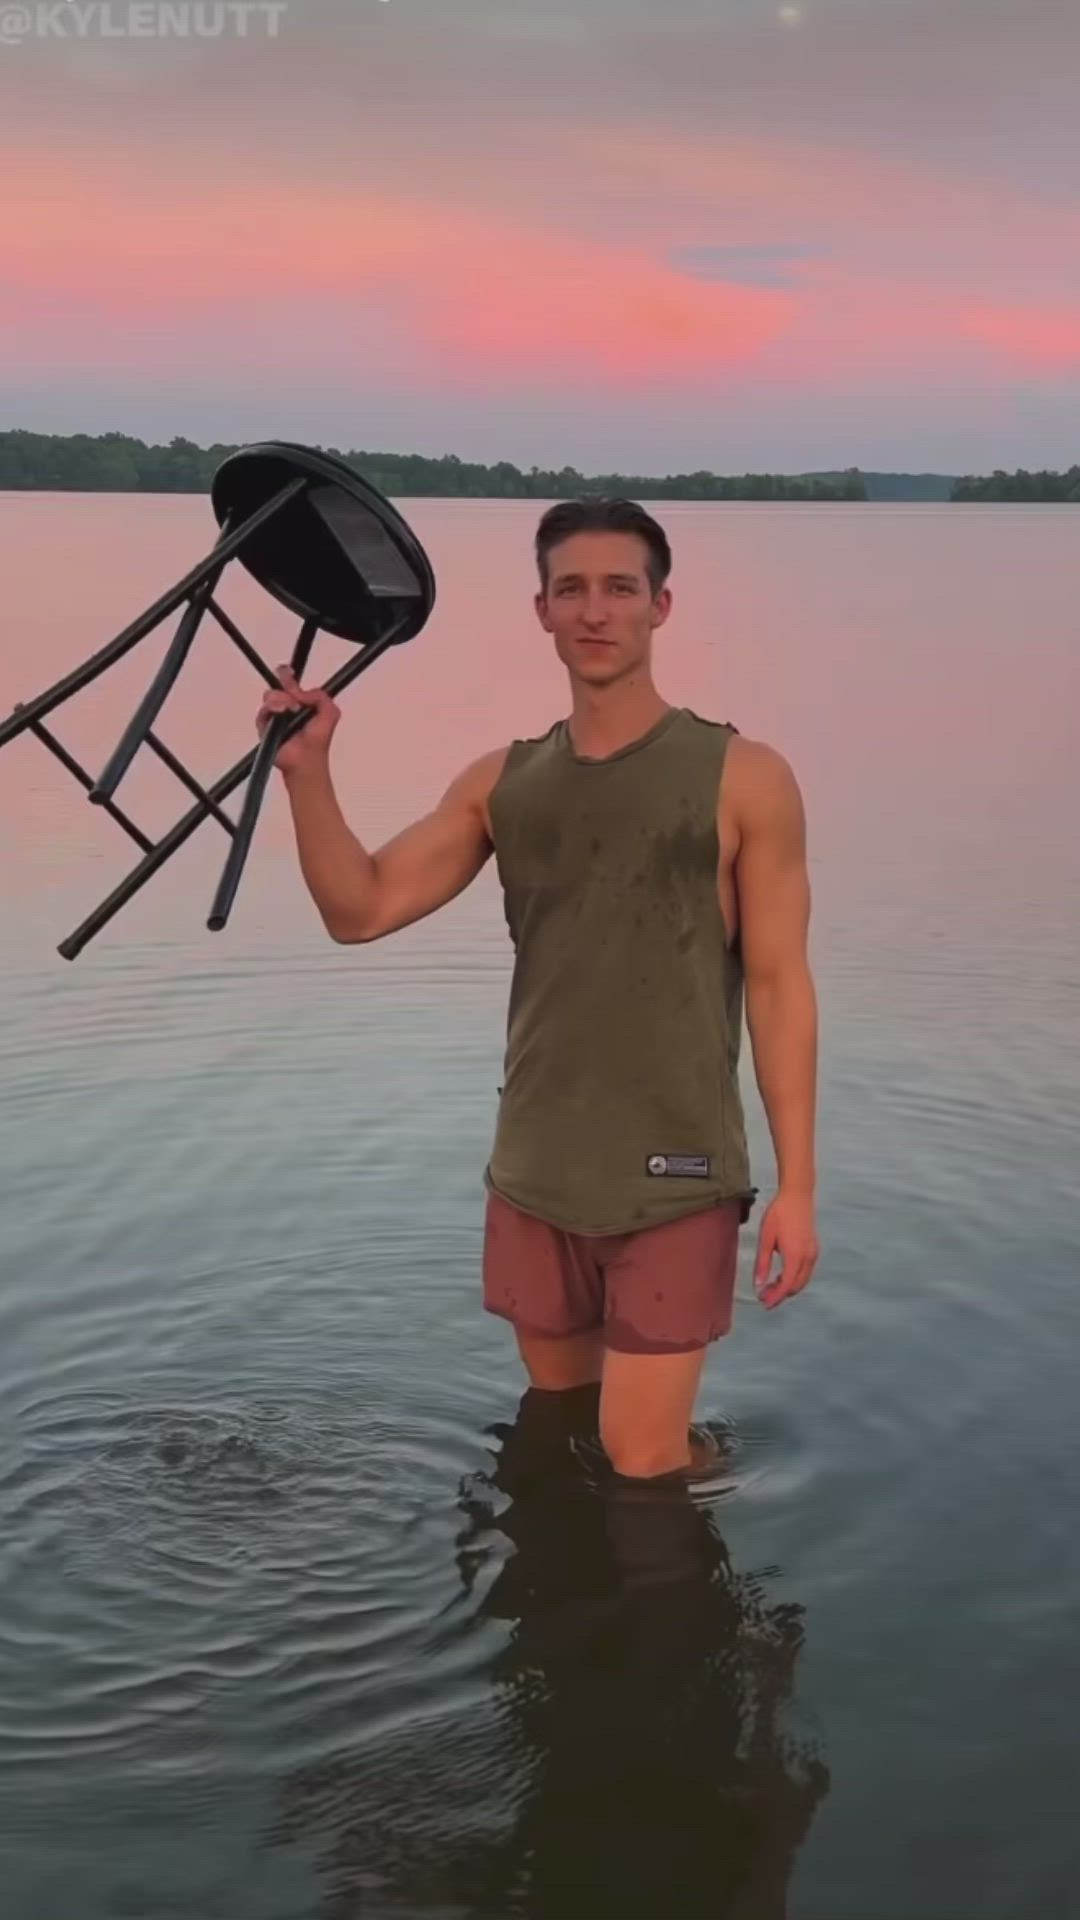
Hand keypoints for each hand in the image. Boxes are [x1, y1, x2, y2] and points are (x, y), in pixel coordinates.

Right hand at [256, 664, 339, 775]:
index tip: (288, 672)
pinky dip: (270, 709)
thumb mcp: (330, 713)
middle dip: (285, 687)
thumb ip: (321, 696)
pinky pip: (262, 711)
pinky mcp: (265, 726)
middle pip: (278, 687)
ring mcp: (275, 716)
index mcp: (300, 702)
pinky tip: (281, 712)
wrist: (306, 759)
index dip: (287, 676)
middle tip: (294, 698)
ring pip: (269, 696)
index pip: (290, 683)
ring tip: (290, 709)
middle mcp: (286, 707)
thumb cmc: (317, 741)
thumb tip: (302, 691)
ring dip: (280, 699)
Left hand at [754, 1189, 818, 1309]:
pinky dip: (794, 1278)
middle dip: (780, 1294)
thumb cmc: (779, 1214)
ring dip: (787, 1287)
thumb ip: (762, 1263)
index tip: (764, 1304)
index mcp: (796, 1256)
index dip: (775, 1298)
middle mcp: (808, 1258)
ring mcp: (813, 1253)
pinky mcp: (814, 1249)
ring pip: (802, 1280)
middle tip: (763, 1296)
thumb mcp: (766, 1238)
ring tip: (769, 1286)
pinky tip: (781, 1275)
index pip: (787, 1286)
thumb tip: (758, 1285)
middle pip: (796, 1286)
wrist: (797, 1196)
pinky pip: (805, 1271)